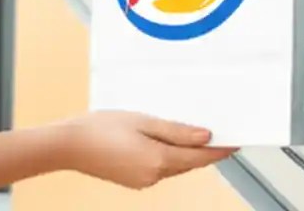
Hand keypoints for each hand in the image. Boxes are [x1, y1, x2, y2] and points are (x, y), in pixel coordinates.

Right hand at [58, 111, 236, 189]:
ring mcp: (142, 181)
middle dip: (203, 150)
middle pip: (188, 163)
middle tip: (219, 132)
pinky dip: (167, 156)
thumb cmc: (100, 127)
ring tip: (192, 132)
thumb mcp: (142, 121)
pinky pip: (159, 168)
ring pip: (174, 166)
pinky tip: (164, 141)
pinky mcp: (133, 180)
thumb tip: (205, 136)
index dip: (220, 151)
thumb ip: (176, 131)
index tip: (237, 143)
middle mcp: (153, 176)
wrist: (67, 145)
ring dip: (185, 153)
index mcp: (158, 160)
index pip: (200, 158)